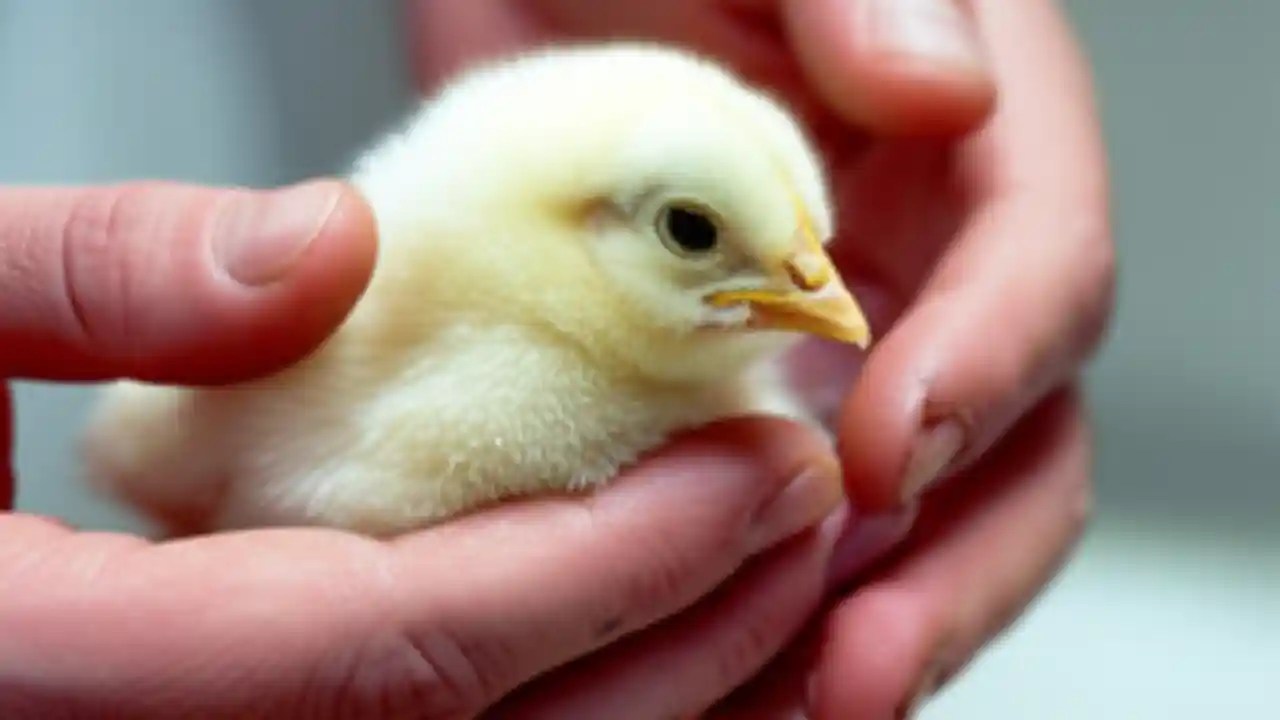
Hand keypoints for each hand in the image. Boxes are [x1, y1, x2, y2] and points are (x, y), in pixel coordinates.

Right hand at [0, 182, 843, 716]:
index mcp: (47, 681)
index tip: (754, 463)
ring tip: (779, 586)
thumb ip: (86, 275)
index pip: (393, 647)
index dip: (603, 563)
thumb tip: (325, 250)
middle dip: (681, 646)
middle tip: (808, 517)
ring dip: (667, 707)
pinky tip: (672, 658)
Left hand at [406, 0, 1113, 715]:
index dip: (989, 370)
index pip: (1040, 271)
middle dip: (950, 564)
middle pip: (1013, 446)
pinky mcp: (753, 418)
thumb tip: (947, 94)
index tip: (890, 453)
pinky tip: (718, 673)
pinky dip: (765, 617)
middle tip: (864, 657)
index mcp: (976, 153)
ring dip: (868, 624)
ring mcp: (851, 365)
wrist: (536, 15)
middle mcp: (935, 278)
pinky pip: (789, 537)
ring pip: (912, 525)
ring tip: (798, 702)